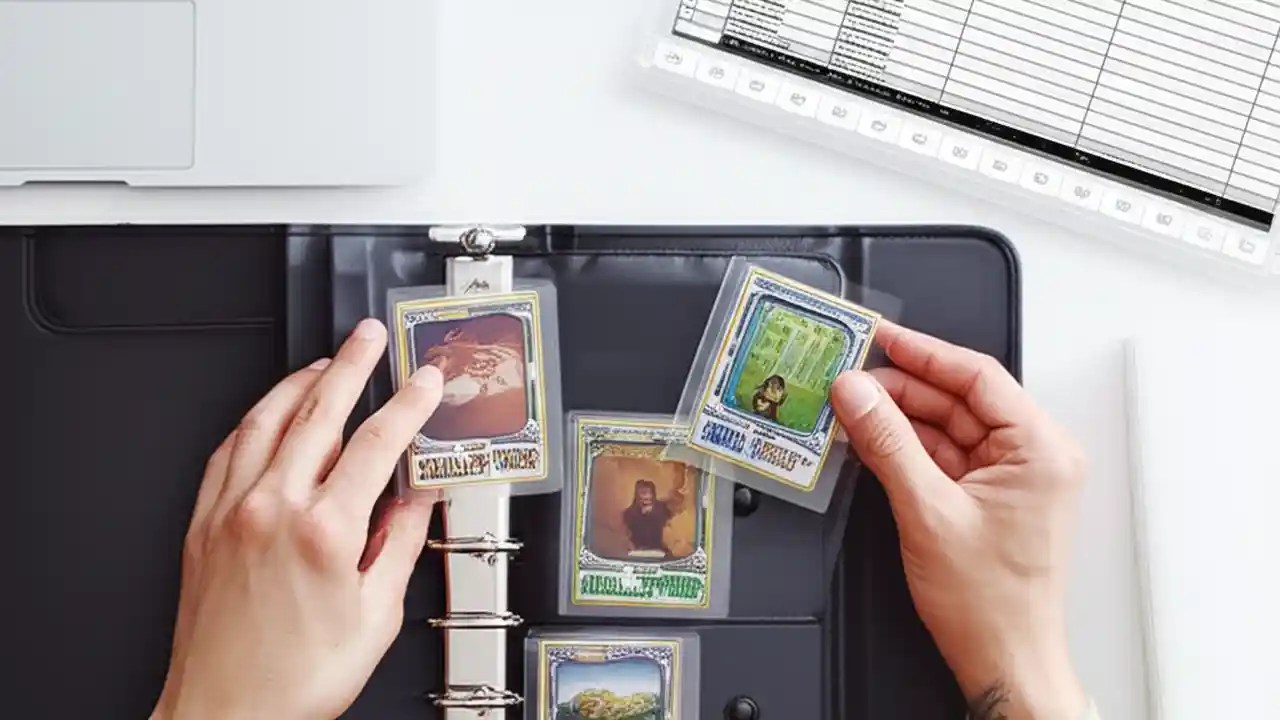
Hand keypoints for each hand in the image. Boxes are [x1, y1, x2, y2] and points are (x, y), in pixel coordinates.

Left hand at [152, 318, 443, 719]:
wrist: (225, 714)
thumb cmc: (295, 679)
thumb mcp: (376, 616)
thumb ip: (399, 544)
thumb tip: (418, 499)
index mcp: (325, 532)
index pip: (378, 444)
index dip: (408, 404)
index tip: (425, 381)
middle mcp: (273, 510)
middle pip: (319, 413)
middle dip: (351, 364)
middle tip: (369, 335)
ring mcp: (231, 512)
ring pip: (266, 422)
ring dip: (299, 383)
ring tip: (324, 362)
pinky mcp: (202, 525)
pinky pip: (227, 452)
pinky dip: (253, 421)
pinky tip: (268, 414)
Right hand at [831, 321, 1087, 719]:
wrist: (1003, 661)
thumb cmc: (990, 603)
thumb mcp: (927, 511)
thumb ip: (887, 444)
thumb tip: (857, 393)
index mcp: (1040, 449)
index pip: (978, 376)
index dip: (923, 352)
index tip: (881, 337)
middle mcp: (1034, 456)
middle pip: (959, 399)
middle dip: (902, 388)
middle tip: (850, 377)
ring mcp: (1012, 477)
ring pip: (947, 426)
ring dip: (899, 418)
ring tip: (851, 406)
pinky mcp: (989, 496)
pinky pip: (944, 456)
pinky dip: (907, 447)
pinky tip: (870, 438)